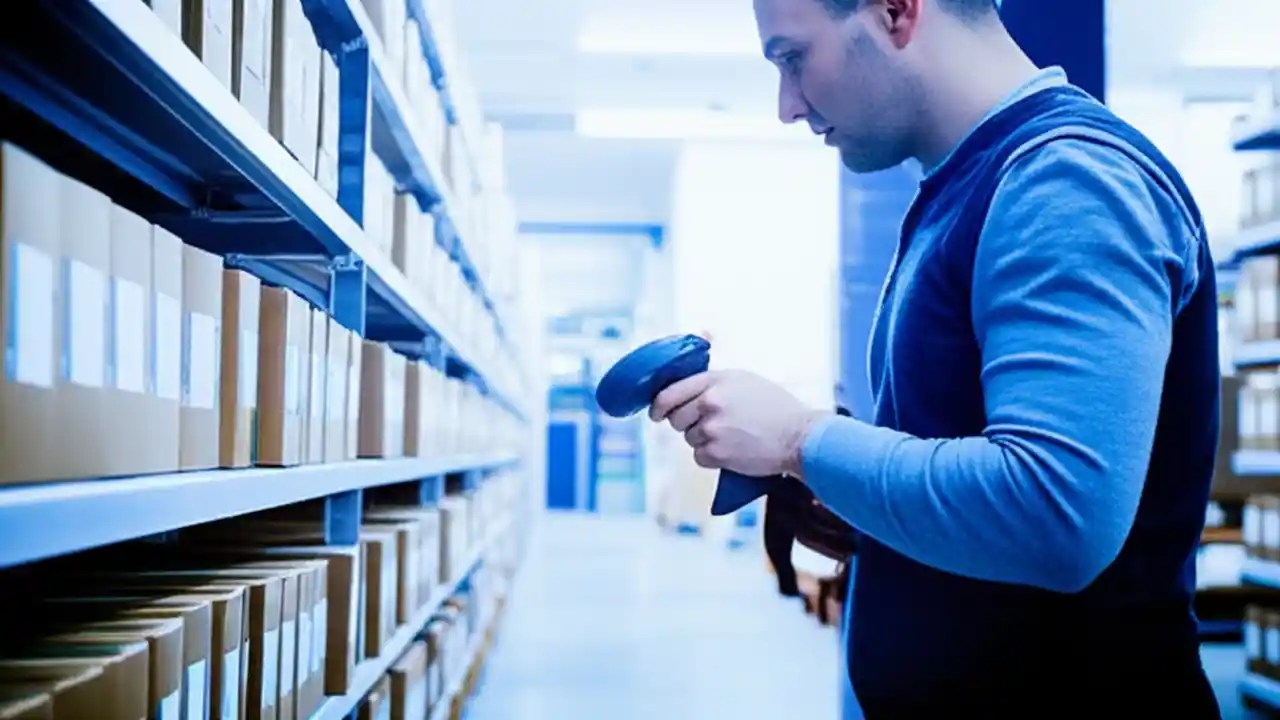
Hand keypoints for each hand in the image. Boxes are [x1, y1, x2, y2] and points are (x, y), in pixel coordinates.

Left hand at [649, 369, 826, 476]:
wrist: (800, 436)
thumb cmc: (776, 409)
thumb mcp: (743, 381)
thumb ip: (712, 383)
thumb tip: (684, 392)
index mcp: (715, 380)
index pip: (670, 392)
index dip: (659, 406)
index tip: (656, 413)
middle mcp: (710, 402)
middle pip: (676, 419)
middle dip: (688, 425)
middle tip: (711, 427)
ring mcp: (711, 428)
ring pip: (689, 439)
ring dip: (704, 441)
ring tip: (732, 436)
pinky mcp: (716, 452)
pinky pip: (699, 457)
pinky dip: (713, 457)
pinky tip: (734, 450)